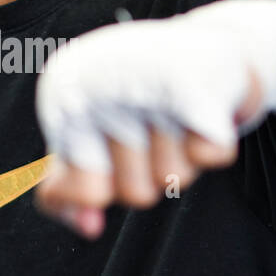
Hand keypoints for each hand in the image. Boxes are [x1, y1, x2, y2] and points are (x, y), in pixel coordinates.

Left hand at [33, 11, 268, 238]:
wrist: (204, 48)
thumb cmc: (135, 97)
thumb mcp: (89, 131)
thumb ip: (74, 181)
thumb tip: (87, 227)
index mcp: (63, 94)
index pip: (84, 188)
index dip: (96, 197)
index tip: (104, 179)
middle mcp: (99, 82)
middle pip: (135, 194)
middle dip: (146, 174)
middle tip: (144, 134)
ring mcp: (146, 80)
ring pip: (173, 178)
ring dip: (180, 155)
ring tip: (172, 117)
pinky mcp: (197, 81)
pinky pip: (210, 155)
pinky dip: (212, 140)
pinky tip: (202, 112)